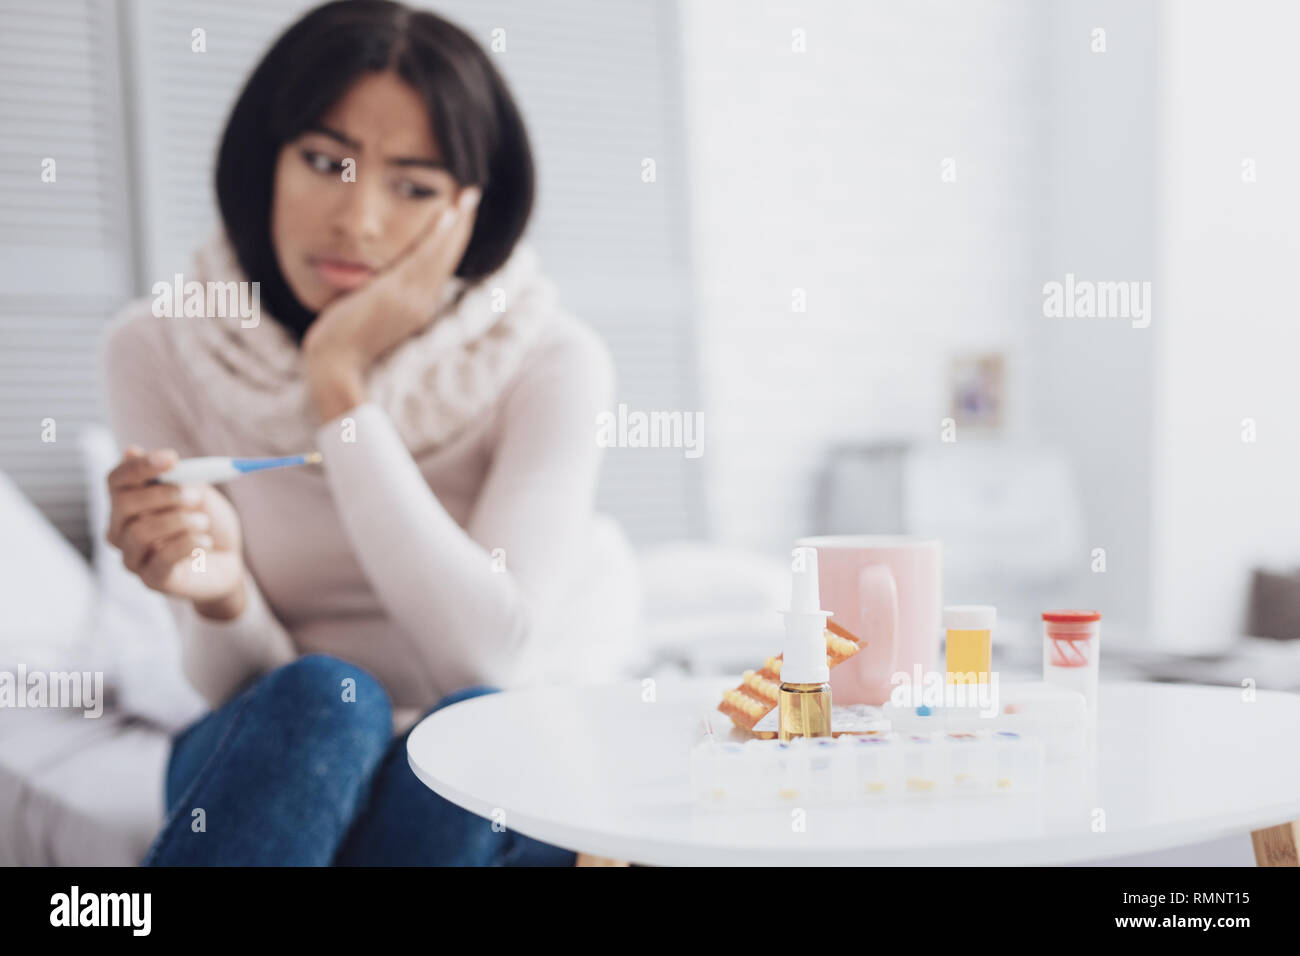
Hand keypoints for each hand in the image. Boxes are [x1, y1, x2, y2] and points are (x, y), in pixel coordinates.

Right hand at [105, 446, 246, 617]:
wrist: (230, 561)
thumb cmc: (209, 523)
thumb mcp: (198, 492)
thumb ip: (171, 476)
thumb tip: (131, 451)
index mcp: (129, 503)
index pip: (116, 480)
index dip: (140, 466)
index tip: (173, 458)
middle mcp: (121, 530)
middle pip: (123, 504)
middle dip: (163, 495)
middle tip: (195, 495)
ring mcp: (133, 557)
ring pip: (140, 532)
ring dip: (178, 521)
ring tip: (204, 522)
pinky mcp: (152, 579)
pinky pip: (161, 559)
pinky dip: (187, 544)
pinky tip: (205, 541)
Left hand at [301, 185, 481, 405]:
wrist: (335, 364)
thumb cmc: (340, 340)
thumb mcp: (365, 309)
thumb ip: (377, 291)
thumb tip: (371, 275)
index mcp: (417, 306)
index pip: (439, 265)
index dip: (451, 238)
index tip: (457, 213)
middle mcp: (422, 301)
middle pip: (448, 256)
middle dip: (462, 223)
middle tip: (472, 192)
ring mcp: (414, 298)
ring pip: (442, 253)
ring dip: (457, 221)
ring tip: (467, 194)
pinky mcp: (401, 294)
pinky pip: (425, 258)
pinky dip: (439, 235)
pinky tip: (447, 213)